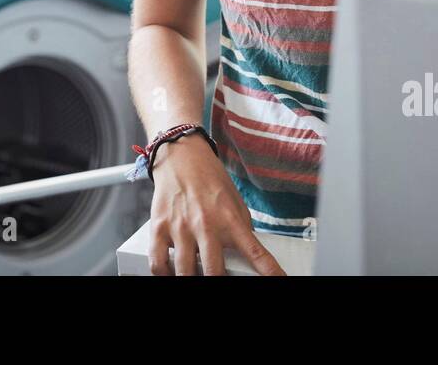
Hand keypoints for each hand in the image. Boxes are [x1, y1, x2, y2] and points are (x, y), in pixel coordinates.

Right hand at [147, 135, 286, 275]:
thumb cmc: (210, 180)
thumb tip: (250, 256)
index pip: (255, 253)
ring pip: (185, 272)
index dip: (270, 271)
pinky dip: (164, 273)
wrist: (182, 156)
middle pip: (214, 272)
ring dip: (191, 278)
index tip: (279, 281)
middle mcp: (206, 225)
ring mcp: (181, 228)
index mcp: (230, 220)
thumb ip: (242, 230)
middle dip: (219, 281)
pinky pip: (158, 263)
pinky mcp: (159, 227)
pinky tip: (171, 273)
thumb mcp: (235, 202)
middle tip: (221, 278)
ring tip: (196, 275)